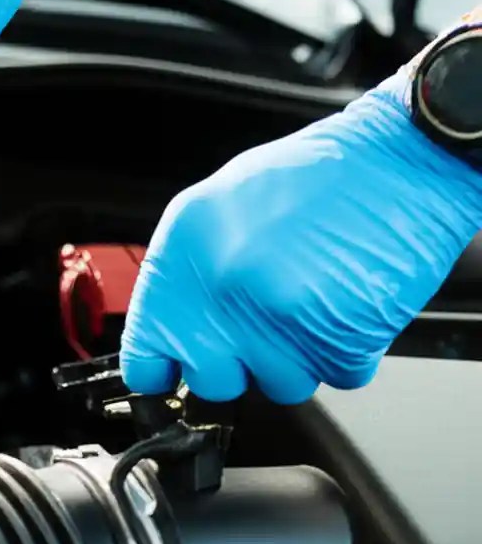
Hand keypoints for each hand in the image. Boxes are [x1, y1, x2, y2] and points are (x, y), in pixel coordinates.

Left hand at [121, 72, 481, 403]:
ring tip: (317, 299)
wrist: (399, 158)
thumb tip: (175, 326)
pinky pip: (337, 376)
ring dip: (300, 356)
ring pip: (280, 384)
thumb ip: (190, 272)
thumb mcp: (220, 207)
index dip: (164, 371)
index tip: (177, 372)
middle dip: (240, 364)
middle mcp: (222, 293)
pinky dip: (347, 351)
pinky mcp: (339, 341)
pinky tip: (347, 302)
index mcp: (183, 258)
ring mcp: (279, 322)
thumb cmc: (317, 175)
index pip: (145, 359)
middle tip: (266, 322)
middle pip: (215, 382)